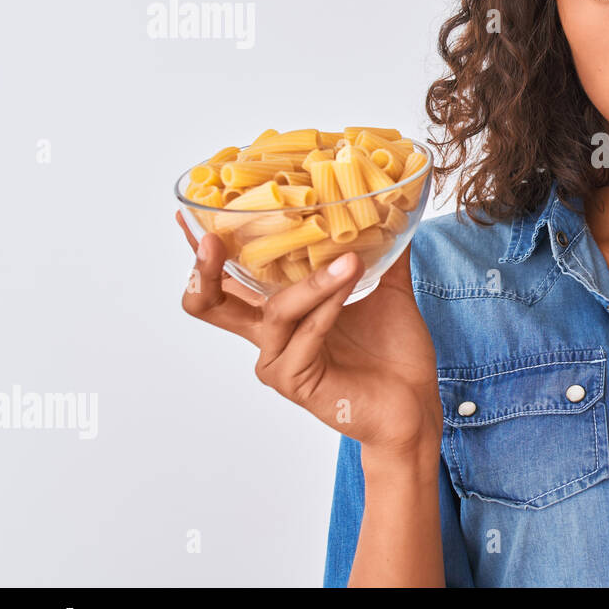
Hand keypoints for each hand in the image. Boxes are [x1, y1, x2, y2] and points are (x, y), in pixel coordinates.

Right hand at [176, 211, 441, 453]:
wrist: (414, 403)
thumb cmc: (393, 351)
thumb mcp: (386, 289)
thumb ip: (382, 251)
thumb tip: (395, 205)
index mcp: (280, 311)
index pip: (230, 277)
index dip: (205, 249)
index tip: (193, 212)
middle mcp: (268, 335)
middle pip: (209, 304)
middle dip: (204, 268)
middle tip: (213, 239)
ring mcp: (277, 359)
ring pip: (276, 310)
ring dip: (312, 282)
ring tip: (349, 261)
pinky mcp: (293, 380)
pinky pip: (305, 334)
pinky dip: (328, 307)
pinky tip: (350, 286)